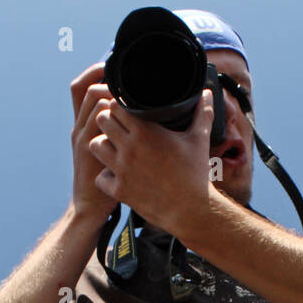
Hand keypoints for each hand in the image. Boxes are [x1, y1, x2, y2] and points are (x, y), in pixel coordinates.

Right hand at [69, 64, 120, 226]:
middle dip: (106, 77)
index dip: (95, 72)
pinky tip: (134, 112)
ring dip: (115, 92)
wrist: (91, 208)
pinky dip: (116, 113)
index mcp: (83, 124)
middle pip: (87, 88)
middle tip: (130, 73)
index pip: (82, 87)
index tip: (115, 64)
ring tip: (134, 91)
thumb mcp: (103, 152)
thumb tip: (134, 114)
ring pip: (95, 100)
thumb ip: (114, 132)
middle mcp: (79, 127)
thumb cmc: (105, 179)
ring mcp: (83, 138)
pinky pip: (100, 121)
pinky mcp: (91, 151)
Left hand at [88, 88, 213, 238]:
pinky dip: (106, 176)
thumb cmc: (196, 173)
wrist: (191, 210)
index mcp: (146, 132)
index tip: (126, 111)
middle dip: (108, 121)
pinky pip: (100, 177)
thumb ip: (202, 113)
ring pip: (95, 146)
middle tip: (117, 127)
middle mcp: (130, 148)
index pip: (116, 106)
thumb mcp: (200, 139)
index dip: (119, 106)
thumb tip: (208, 93)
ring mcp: (122, 170)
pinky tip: (116, 175)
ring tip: (114, 149)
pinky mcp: (120, 190)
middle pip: (102, 120)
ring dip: (103, 145)